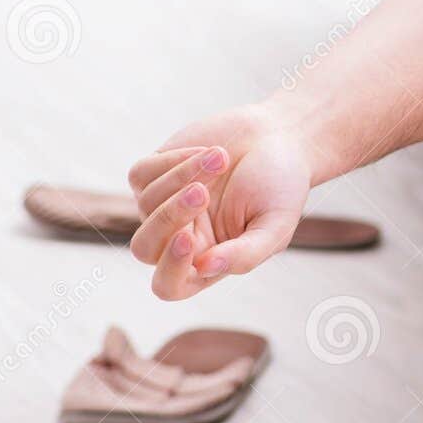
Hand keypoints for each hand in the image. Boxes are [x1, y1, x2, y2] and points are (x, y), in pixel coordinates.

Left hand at [127, 107, 311, 298]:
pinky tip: (206, 152)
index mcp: (207, 259)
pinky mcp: (154, 173)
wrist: (277, 137)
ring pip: (147, 204)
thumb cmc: (280, 185)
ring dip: (185, 177)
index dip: (170, 269)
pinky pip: (142, 174)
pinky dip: (174, 160)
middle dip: (170, 218)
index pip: (169, 285)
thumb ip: (246, 254)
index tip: (188, 236)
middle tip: (202, 193)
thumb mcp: (276, 224)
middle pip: (145, 247)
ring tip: (222, 158)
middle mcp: (179, 235)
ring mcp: (161, 205)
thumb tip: (206, 267)